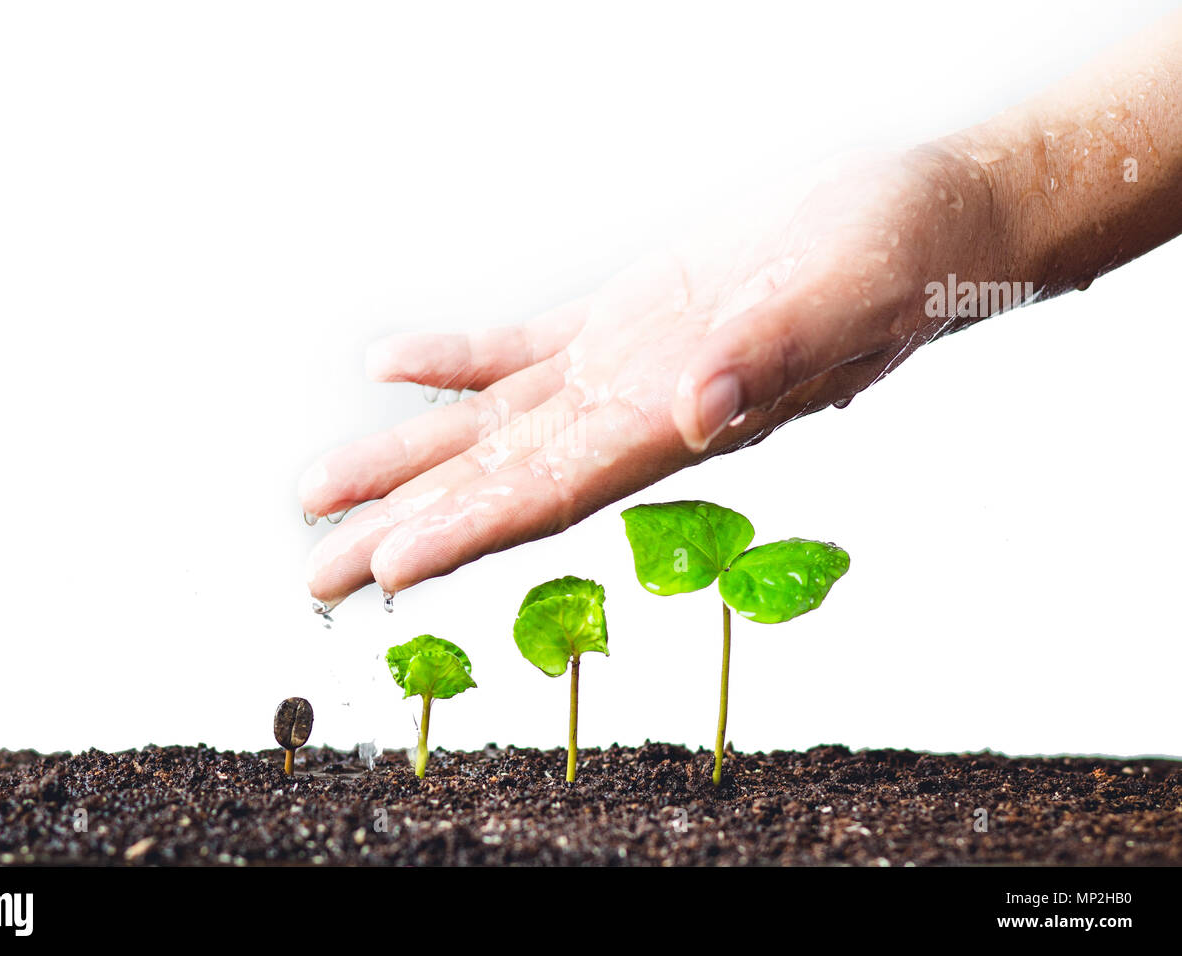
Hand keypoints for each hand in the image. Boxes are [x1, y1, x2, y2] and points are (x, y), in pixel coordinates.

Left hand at [299, 147, 993, 607]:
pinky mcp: (624, 320)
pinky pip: (521, 349)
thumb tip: (697, 412)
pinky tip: (393, 364)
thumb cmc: (896, 261)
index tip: (388, 570)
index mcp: (678, 423)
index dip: (470, 532)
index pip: (555, 493)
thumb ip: (769, 359)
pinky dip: (455, 360)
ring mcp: (622, 369)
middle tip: (317, 576)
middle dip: (406, 528)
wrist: (914, 223)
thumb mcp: (843, 298)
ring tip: (322, 493)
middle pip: (500, 483)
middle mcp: (635, 413)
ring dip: (408, 461)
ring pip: (493, 427)